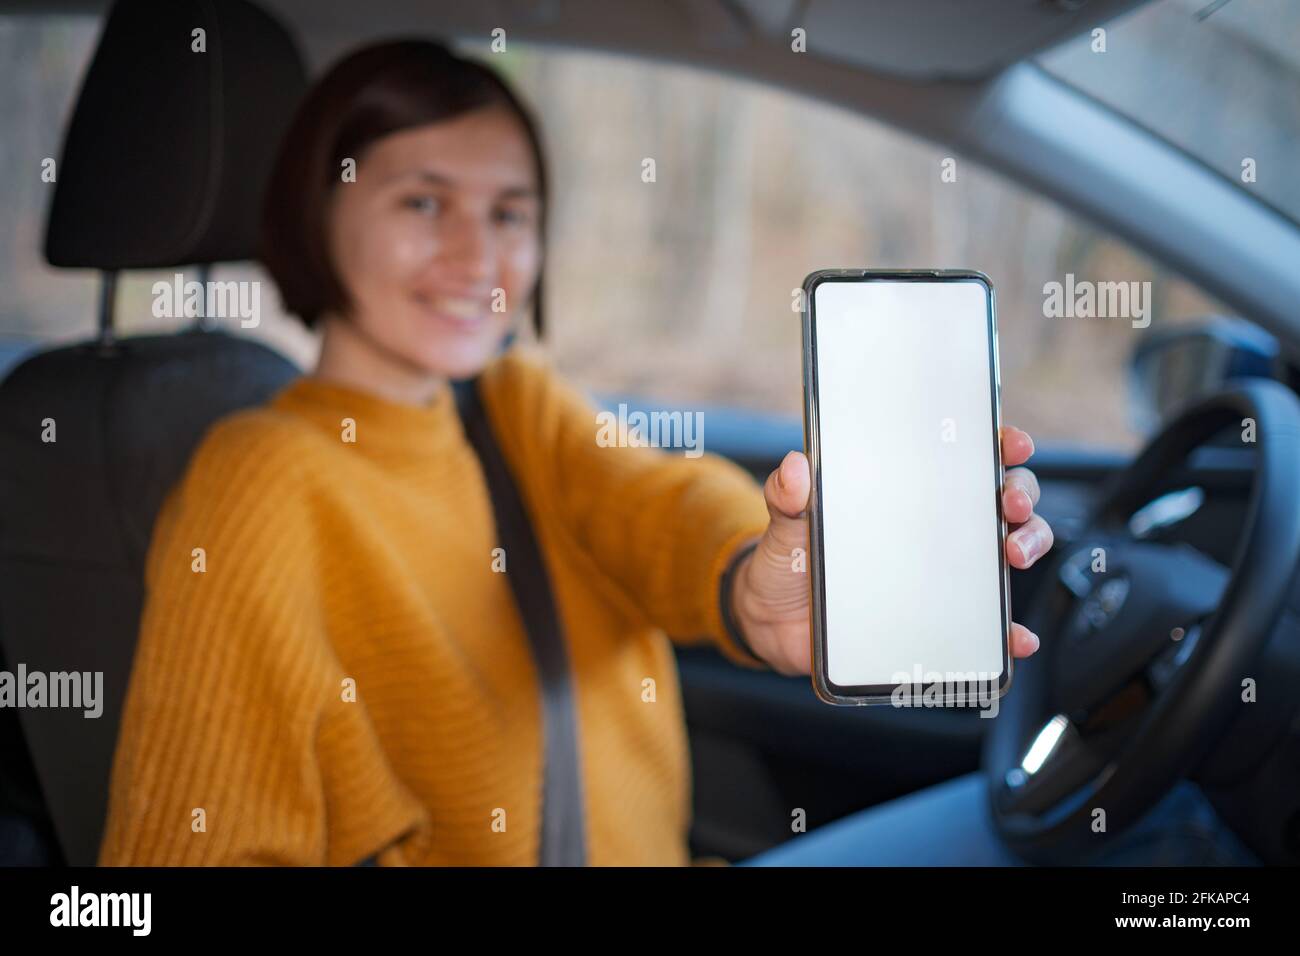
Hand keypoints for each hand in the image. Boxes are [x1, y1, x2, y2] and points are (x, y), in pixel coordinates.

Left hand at [729, 425, 1052, 675]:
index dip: (998, 444)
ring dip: (1027, 546)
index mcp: (906, 492)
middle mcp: (935, 527)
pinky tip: (1015, 636)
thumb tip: (796, 467)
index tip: (1011, 443)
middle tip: (1010, 505)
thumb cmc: (789, 559)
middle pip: (999, 499)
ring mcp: (943, 572)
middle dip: (1020, 494)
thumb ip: (788, 496)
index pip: (964, 457)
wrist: (773, 619)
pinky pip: (986, 624)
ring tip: (1015, 555)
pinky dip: (1009, 631)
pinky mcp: (939, 618)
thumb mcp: (786, 522)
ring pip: (1006, 550)